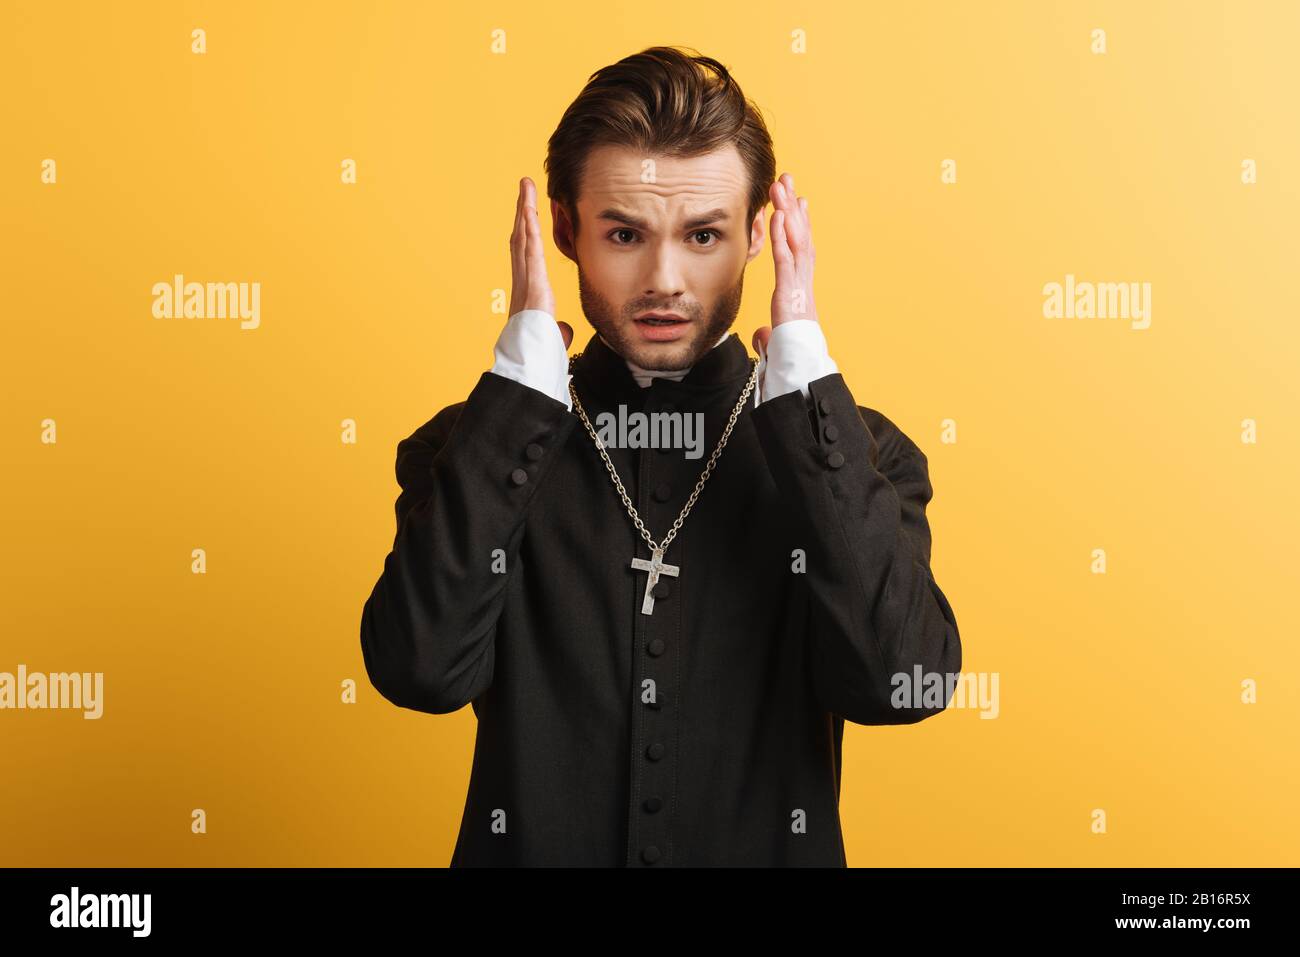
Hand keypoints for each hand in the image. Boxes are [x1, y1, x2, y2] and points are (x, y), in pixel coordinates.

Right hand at [509, 177, 571, 348]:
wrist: (528, 359)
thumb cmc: (537, 352)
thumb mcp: (552, 337)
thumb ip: (557, 330)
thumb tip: (563, 331)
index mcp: (529, 291)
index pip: (527, 255)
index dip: (526, 232)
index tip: (527, 214)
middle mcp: (522, 281)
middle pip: (521, 238)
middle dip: (522, 211)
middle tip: (524, 188)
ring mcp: (525, 280)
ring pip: (523, 237)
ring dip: (524, 210)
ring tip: (526, 187)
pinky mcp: (532, 282)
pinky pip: (530, 250)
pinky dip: (529, 228)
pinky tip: (530, 210)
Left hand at [752, 172, 816, 358]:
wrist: (800, 371)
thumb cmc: (791, 360)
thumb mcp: (773, 344)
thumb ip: (767, 336)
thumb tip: (760, 337)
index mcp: (798, 292)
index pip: (798, 251)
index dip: (797, 226)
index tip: (795, 204)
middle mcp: (802, 283)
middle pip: (799, 237)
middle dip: (793, 207)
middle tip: (788, 180)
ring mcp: (799, 285)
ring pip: (795, 241)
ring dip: (788, 212)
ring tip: (782, 186)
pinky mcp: (791, 292)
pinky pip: (786, 259)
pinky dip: (782, 236)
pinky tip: (777, 215)